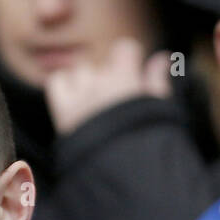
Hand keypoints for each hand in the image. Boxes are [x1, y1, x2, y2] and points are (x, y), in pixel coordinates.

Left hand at [43, 38, 172, 135]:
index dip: (129, 60)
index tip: (131, 78)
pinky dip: (63, 87)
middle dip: (106, 78)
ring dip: (85, 84)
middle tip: (112, 103)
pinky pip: (57, 82)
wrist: (120, 172)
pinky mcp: (62, 111)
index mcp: (126, 80)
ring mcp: (79, 96)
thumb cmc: (146, 142)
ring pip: (79, 73)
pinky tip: (73, 103)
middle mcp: (100, 83)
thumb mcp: (159, 111)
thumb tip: (161, 58)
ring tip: (93, 107)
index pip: (125, 48)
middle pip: (100, 66)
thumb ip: (157, 81)